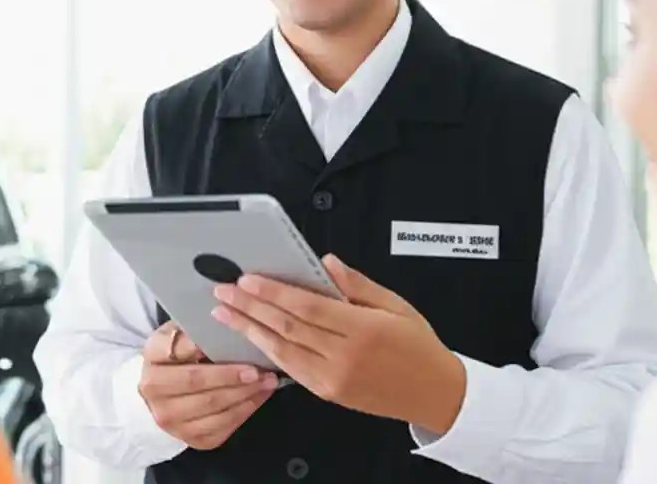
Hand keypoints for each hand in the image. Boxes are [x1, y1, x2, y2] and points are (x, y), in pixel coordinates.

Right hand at [137, 321, 278, 449]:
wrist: (163, 393)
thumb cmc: (177, 355)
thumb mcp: (179, 333)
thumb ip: (194, 330)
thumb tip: (224, 323)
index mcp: (152, 358)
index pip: (178, 351)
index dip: (204, 347)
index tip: (231, 338)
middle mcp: (155, 393)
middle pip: (197, 383)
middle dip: (232, 376)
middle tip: (259, 369)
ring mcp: (171, 421)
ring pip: (213, 408)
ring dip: (245, 394)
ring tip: (268, 380)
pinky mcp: (192, 440)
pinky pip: (223, 426)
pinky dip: (246, 409)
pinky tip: (260, 395)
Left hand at [212, 255, 466, 434]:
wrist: (433, 392)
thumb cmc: (417, 345)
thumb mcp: (395, 305)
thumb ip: (357, 284)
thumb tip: (326, 262)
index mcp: (363, 329)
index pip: (307, 307)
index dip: (273, 293)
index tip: (248, 279)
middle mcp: (344, 356)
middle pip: (287, 327)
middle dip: (250, 308)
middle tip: (223, 292)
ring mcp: (333, 378)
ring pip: (282, 350)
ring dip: (249, 330)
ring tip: (225, 313)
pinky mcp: (327, 392)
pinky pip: (290, 369)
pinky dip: (268, 351)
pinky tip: (251, 337)